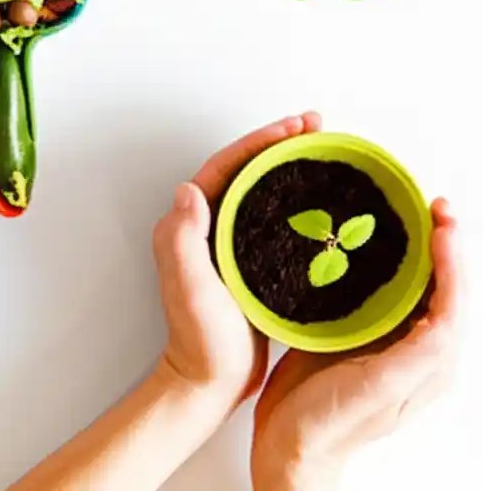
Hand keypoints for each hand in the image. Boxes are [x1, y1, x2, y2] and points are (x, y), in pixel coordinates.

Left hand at [153, 112, 322, 410]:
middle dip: (278, 144)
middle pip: (244, 172)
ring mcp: (227, 245)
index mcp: (187, 226)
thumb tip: (188, 189)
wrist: (208, 382)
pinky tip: (324, 200)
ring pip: (261, 192)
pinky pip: (274, 218)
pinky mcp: (248, 263)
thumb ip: (184, 241)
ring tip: (325, 150)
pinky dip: (297, 202)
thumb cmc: (199, 340)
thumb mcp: (190, 288)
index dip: (258, 143)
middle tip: (316, 126)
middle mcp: (204, 229)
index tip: (292, 128)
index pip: (224, 168)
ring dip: (290, 168)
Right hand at [250, 199, 463, 489]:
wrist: (291, 448)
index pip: (455, 295)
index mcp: (433, 360)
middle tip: (428, 206)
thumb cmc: (332, 424)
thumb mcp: (381, 386)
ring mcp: (389, 343)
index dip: (453, 254)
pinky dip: (382, 266)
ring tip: (404, 216)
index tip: (440, 219)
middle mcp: (418, 349)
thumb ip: (421, 351)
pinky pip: (381, 295)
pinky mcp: (360, 339)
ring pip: (413, 286)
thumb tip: (448, 311)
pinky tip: (364, 249)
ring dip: (414, 249)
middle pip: (440, 285)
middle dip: (440, 243)